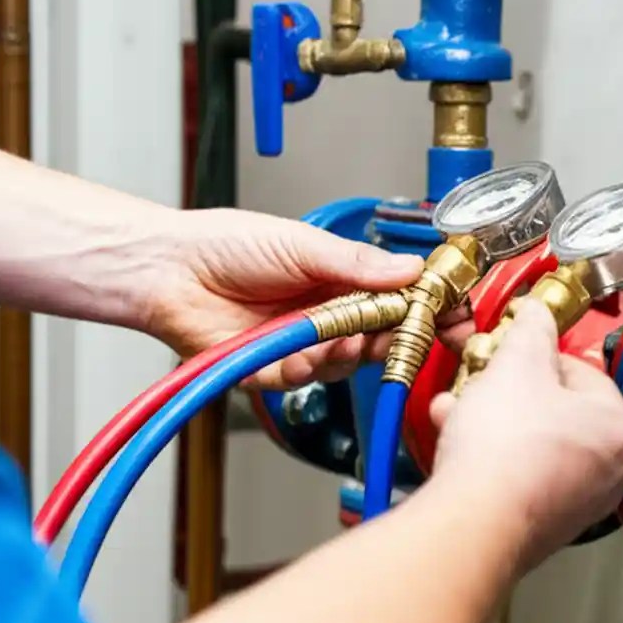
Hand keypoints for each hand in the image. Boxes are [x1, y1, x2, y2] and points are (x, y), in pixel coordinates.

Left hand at [142, 208, 423, 389]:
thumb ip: (357, 263)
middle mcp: (326, 314)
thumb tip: (410, 270)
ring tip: (344, 335)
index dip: (427, 306)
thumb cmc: (225, 245)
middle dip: (399, 335)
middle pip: (382, 336)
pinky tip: (304, 348)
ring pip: (347, 363)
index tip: (453, 311)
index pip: (398, 297)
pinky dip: (307, 366)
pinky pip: (303, 379)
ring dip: (351, 351)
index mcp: (340, 278)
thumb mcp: (302, 243)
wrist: (169, 269)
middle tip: (411, 329)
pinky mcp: (273, 370)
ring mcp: (302, 344)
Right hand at [426, 300, 622, 572]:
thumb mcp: (517, 364)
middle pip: (554, 411)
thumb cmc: (506, 442)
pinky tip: (455, 446)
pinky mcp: (542, 527)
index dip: (537, 357)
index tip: (508, 353)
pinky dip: (490, 458)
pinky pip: (518, 476)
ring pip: (531, 443)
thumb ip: (531, 330)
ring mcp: (577, 505)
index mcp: (619, 429)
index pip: (582, 373)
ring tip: (454, 411)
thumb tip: (536, 311)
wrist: (475, 522)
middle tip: (478, 382)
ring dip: (490, 421)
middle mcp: (609, 472)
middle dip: (506, 391)